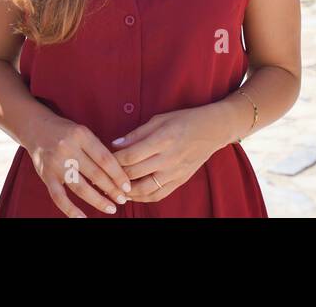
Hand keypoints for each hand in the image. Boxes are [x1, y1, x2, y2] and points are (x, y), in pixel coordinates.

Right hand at [25, 113, 133, 217]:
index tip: (128, 186)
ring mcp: (55, 163)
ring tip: (111, 208)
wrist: (35, 127)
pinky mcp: (45, 176)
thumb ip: (97, 149)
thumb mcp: (82, 132)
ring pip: (80, 187)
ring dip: (97, 201)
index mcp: (81, 134)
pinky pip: (59, 197)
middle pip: (95, 174)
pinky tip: (83, 218)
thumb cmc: (66, 131)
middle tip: (123, 199)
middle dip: (112, 189)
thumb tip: (118, 173)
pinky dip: (70, 210)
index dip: (118, 174)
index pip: (105, 158)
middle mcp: (68, 148)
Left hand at [110, 105, 231, 202]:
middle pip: (134, 173)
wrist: (213, 130)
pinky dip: (142, 198)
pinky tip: (132, 194)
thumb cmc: (184, 119)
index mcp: (163, 138)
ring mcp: (175, 172)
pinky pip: (158, 195)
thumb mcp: (160, 118)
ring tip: (114, 187)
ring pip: (143, 189)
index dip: (113, 159)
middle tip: (103, 174)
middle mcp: (169, 158)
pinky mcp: (180, 181)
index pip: (130, 155)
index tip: (103, 158)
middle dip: (115, 175)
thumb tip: (114, 144)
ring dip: (126, 191)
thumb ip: (137, 133)